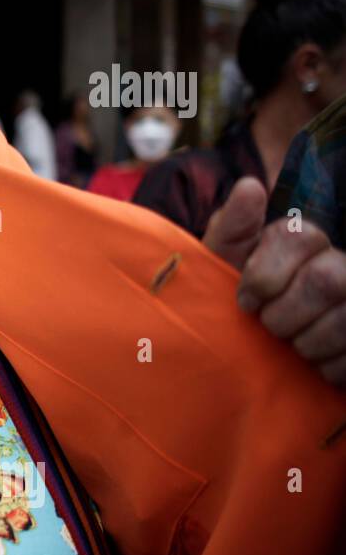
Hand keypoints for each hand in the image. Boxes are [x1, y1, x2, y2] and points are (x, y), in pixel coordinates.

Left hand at [205, 177, 345, 386]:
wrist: (250, 356)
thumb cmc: (233, 302)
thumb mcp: (221, 267)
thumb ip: (231, 229)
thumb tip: (250, 186)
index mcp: (304, 240)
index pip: (298, 237)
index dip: (264, 276)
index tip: (245, 301)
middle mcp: (343, 262)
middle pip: (328, 280)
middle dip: (284, 316)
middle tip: (269, 328)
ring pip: (345, 320)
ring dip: (307, 345)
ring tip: (292, 347)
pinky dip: (329, 368)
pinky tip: (316, 365)